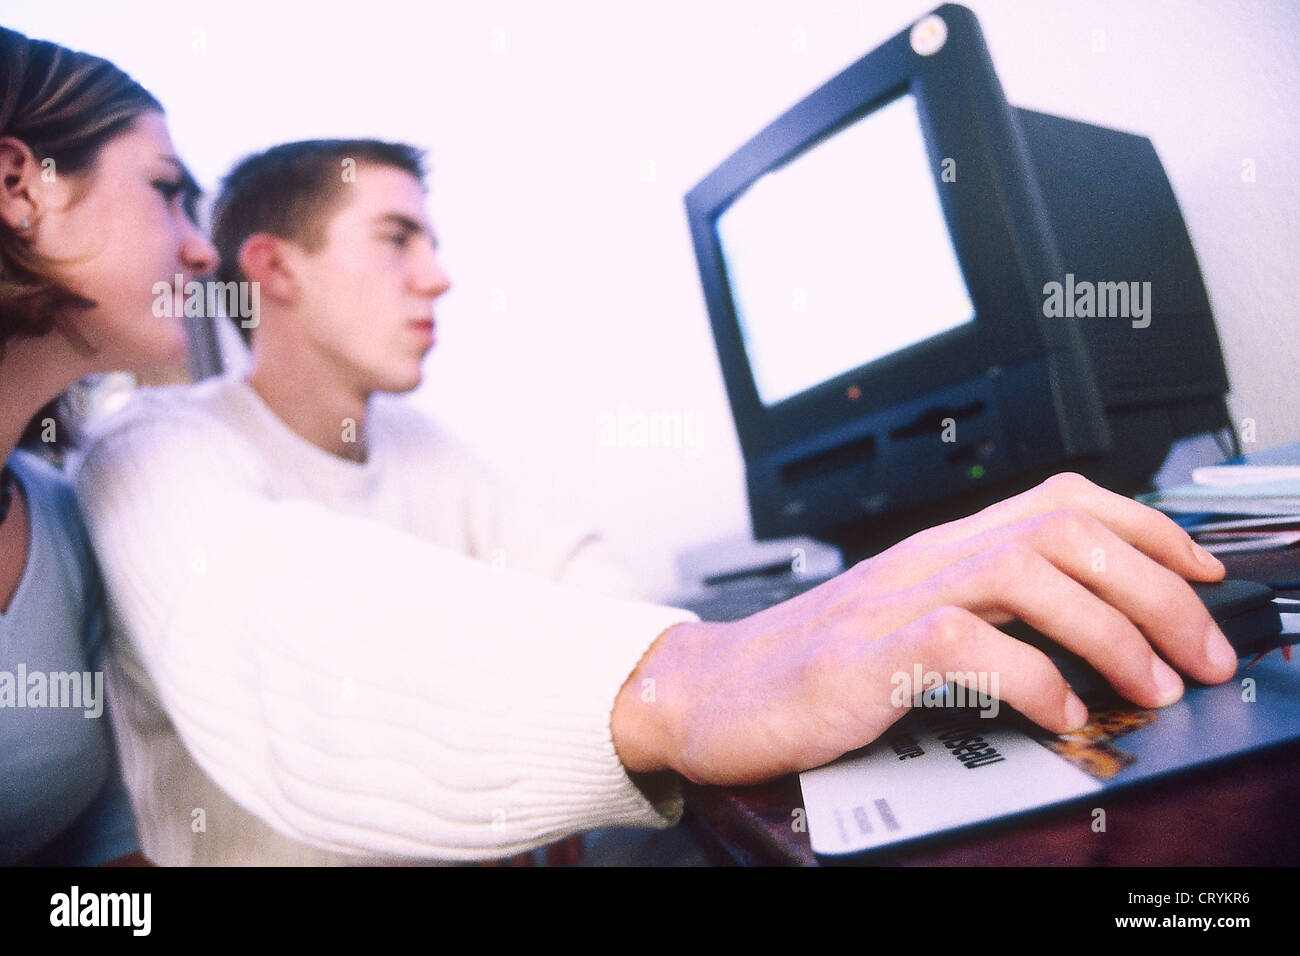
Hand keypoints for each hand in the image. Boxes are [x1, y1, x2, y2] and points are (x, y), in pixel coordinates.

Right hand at [611, 473, 1234, 784]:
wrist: (707, 692)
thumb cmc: (809, 670)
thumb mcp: (908, 627)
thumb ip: (985, 616)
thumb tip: (1087, 637)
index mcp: (940, 548)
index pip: (1062, 500)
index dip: (1149, 528)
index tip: (1202, 573)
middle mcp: (925, 559)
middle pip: (1066, 529)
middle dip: (1158, 588)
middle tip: (1200, 653)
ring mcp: (893, 600)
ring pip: (1029, 571)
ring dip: (1111, 630)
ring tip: (1148, 685)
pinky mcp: (865, 654)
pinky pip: (969, 644)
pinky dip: (1033, 678)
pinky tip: (1059, 712)